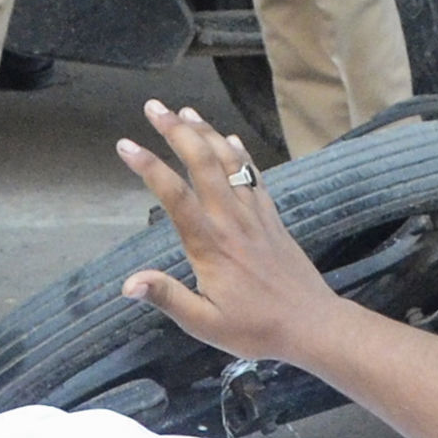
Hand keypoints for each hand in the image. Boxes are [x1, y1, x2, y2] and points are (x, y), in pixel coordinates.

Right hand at [114, 94, 342, 367]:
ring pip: (229, 163)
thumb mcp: (204, 324)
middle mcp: (232, 221)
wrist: (313, 325)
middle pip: (203, 163)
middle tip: (153, 107)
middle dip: (176, 131)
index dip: (149, 167)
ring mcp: (255, 216)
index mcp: (210, 246)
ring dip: (206, 133)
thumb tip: (128, 284)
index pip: (174, 196)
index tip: (125, 144)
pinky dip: (240, 153)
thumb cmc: (255, 329)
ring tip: (184, 111)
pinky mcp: (272, 218)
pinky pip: (255, 176)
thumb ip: (167, 298)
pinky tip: (230, 138)